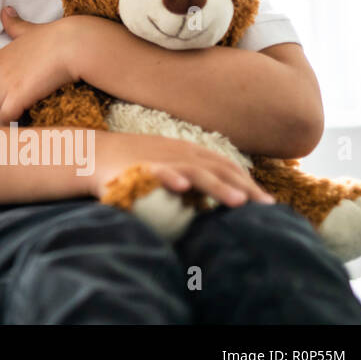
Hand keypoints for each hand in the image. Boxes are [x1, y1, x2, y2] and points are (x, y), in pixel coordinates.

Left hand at [0, 7, 85, 124]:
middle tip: (9, 125)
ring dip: (1, 124)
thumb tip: (5, 10)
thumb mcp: (29, 30)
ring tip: (16, 131)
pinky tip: (23, 129)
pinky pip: (4, 119)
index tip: (6, 107)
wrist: (74, 44)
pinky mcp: (16, 98)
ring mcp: (5, 85)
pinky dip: (11, 126)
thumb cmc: (57, 38)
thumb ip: (16, 24)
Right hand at [92, 131, 276, 206]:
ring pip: (196, 171)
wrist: (93, 153)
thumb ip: (192, 176)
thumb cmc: (132, 163)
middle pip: (220, 169)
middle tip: (268, 208)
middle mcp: (179, 152)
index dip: (248, 182)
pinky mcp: (138, 166)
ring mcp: (160, 158)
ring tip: (238, 202)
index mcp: (188, 151)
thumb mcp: (169, 165)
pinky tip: (182, 186)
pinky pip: (158, 170)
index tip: (267, 203)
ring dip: (218, 186)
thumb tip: (215, 199)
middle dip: (245, 188)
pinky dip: (171, 176)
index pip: (227, 165)